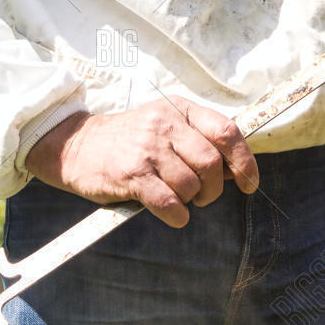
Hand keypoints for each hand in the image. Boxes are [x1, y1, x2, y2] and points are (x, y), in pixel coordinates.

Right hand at [24, 96, 259, 227]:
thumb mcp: (163, 124)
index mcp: (179, 109)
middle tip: (202, 196)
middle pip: (211, 164)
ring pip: (190, 186)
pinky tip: (171, 214)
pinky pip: (169, 203)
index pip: (226, 132)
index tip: (249, 183)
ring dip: (190, 201)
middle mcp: (165, 124)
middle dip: (213, 189)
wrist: (75, 145)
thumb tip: (236, 168)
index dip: (245, 161)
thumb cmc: (127, 140)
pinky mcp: (131, 174)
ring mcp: (147, 149)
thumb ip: (197, 139)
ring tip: (176, 198)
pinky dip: (177, 216)